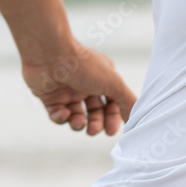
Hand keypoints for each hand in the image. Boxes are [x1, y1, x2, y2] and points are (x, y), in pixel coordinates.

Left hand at [21, 41, 136, 135]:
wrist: (50, 55)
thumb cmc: (84, 65)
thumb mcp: (113, 84)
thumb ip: (127, 101)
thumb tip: (136, 118)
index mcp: (103, 78)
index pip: (112, 103)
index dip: (112, 118)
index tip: (111, 131)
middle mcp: (86, 84)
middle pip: (95, 111)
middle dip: (96, 123)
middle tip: (93, 131)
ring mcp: (67, 90)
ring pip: (76, 115)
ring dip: (78, 123)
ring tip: (78, 123)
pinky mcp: (49, 96)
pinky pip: (56, 114)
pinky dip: (60, 117)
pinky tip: (64, 113)